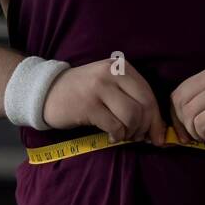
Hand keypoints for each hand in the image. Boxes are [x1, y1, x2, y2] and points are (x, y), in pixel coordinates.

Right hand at [41, 58, 165, 145]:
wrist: (47, 92)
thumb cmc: (82, 92)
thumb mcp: (109, 85)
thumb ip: (132, 99)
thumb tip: (157, 129)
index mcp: (121, 68)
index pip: (148, 94)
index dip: (156, 118)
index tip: (157, 136)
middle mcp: (112, 73)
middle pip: (144, 105)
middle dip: (146, 127)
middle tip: (138, 137)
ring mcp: (99, 88)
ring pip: (132, 116)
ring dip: (131, 132)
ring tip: (122, 135)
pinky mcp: (89, 105)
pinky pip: (115, 126)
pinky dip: (117, 136)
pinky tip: (110, 137)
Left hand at [169, 67, 204, 145]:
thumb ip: (198, 104)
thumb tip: (173, 123)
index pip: (178, 92)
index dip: (175, 114)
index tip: (183, 131)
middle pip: (180, 103)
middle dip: (183, 125)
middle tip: (198, 135)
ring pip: (189, 114)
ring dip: (196, 132)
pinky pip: (202, 123)